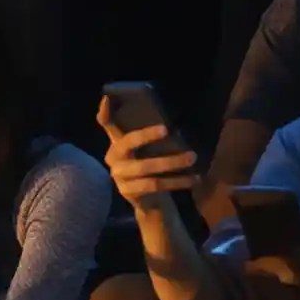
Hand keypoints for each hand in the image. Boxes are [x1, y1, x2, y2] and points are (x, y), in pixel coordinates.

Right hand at [98, 96, 199, 210]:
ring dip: (171, 162)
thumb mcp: (148, 151)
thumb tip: (179, 127)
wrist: (147, 200)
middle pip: (127, 143)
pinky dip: (177, 181)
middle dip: (146, 135)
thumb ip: (153, 140)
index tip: (108, 98)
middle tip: (167, 129)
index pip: (107, 125)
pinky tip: (193, 179)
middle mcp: (113, 158)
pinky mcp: (128, 191)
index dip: (105, 112)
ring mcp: (119, 175)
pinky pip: (154, 185)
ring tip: (192, 157)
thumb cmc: (150, 168)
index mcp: (117, 143)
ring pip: (146, 167)